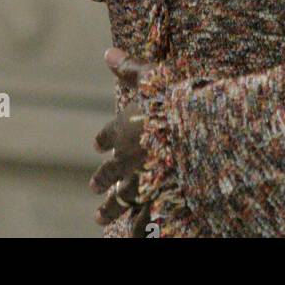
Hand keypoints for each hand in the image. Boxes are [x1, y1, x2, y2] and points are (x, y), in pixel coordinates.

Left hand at [91, 48, 158, 230]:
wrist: (191, 124)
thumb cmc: (170, 95)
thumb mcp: (149, 75)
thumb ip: (128, 68)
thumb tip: (107, 52)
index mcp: (122, 127)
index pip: (107, 136)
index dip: (102, 140)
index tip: (96, 146)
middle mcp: (127, 156)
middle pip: (110, 172)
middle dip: (102, 180)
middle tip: (94, 187)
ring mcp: (142, 177)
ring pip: (122, 197)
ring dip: (110, 208)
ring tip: (99, 216)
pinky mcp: (159, 192)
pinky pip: (145, 214)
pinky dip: (137, 224)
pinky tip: (132, 232)